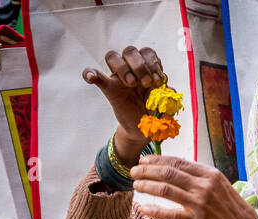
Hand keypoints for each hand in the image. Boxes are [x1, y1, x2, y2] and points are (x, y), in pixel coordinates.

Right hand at [83, 46, 165, 160]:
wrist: (143, 129)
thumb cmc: (154, 112)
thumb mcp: (165, 104)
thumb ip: (167, 95)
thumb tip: (168, 88)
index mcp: (147, 68)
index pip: (147, 52)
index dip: (153, 63)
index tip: (159, 81)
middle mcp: (131, 69)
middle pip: (130, 51)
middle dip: (140, 65)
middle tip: (147, 84)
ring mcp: (118, 78)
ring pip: (113, 57)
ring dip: (124, 68)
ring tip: (132, 84)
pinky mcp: (109, 89)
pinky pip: (96, 77)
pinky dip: (90, 73)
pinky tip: (90, 76)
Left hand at [131, 155, 257, 218]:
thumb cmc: (232, 210)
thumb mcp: (220, 186)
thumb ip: (201, 177)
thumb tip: (177, 170)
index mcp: (210, 174)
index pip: (177, 162)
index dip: (157, 160)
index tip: (144, 160)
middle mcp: (204, 185)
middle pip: (168, 173)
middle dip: (147, 170)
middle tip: (133, 171)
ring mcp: (200, 203)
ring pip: (166, 189)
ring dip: (147, 186)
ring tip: (136, 185)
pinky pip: (170, 214)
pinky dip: (154, 211)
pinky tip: (144, 208)